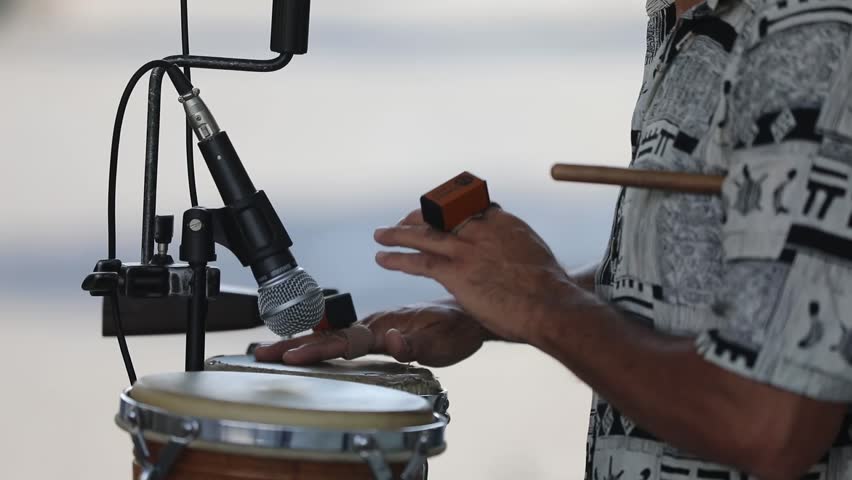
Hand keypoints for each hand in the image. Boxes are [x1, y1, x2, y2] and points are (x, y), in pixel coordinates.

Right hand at [253, 301, 489, 366]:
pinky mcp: (377, 333)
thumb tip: (393, 344)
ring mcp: (374, 329)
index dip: (315, 349)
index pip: (342, 342)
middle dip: (293, 345)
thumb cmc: (456, 330)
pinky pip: (343, 339)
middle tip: (261, 353)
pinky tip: (303, 348)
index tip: (290, 356)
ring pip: (331, 337)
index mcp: (383, 328)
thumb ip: (415, 345)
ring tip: (269, 350)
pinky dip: (319, 342)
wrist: (468, 315)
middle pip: (327, 337)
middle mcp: (374, 326)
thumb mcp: (442, 343)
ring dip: (299, 343)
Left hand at [372, 208, 579, 343]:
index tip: (437, 212)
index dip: (449, 210)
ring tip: (381, 235)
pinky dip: (397, 258)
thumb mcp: (534, 253)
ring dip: (397, 234)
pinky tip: (382, 258)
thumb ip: (515, 248)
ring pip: (423, 235)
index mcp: (501, 222)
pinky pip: (419, 261)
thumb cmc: (549, 289)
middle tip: (402, 222)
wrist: (550, 305)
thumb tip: (513, 255)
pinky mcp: (455, 272)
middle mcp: (480, 230)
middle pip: (440, 215)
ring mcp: (466, 250)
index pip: (468, 207)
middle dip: (418, 217)